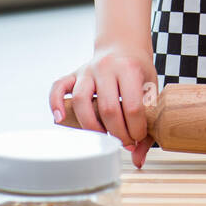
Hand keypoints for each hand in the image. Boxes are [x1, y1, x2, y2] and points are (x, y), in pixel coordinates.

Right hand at [48, 45, 158, 169]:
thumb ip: (148, 122)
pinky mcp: (74, 74)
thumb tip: (138, 159)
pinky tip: (59, 118)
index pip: (132, 107)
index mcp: (129, 68)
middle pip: (108, 109)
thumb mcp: (151, 88)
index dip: (136, 129)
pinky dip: (55, 103)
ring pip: (81, 101)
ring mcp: (87, 69)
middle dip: (117, 133)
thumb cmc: (138, 70)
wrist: (124, 46)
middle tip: (124, 141)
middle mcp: (106, 67)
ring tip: (101, 136)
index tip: (137, 138)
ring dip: (91, 126)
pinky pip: (58, 87)